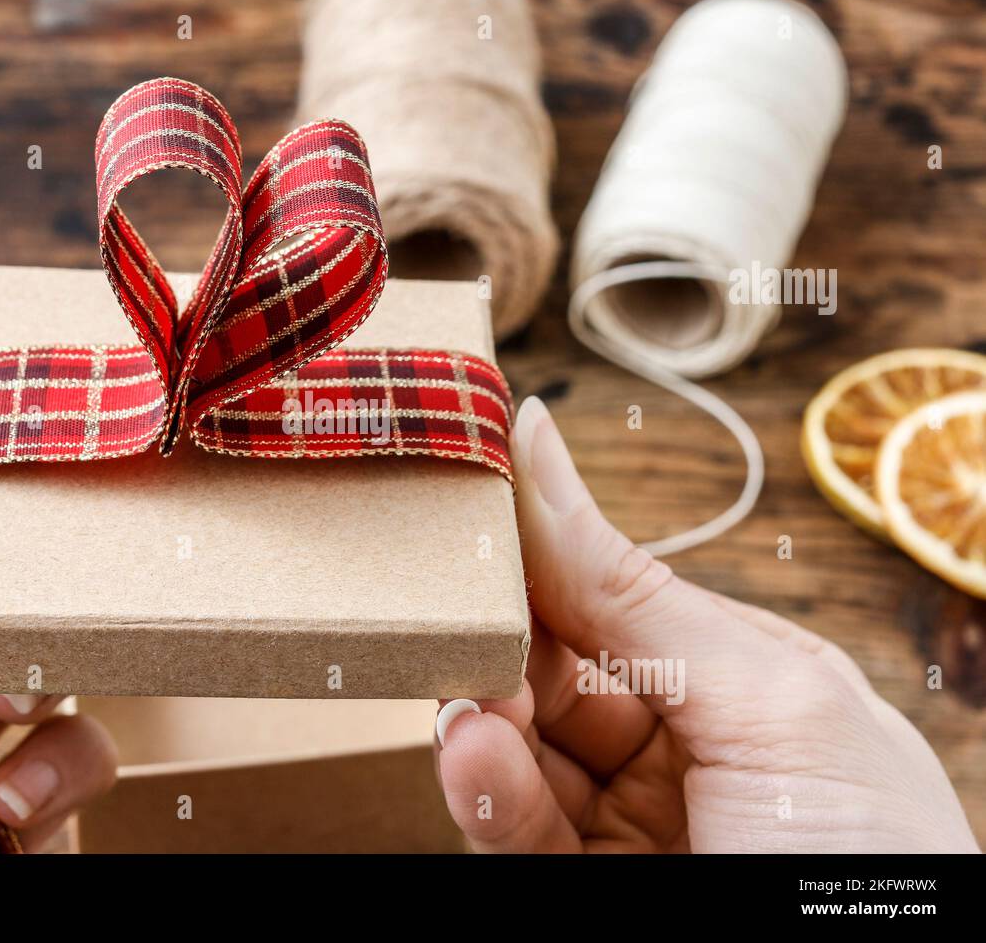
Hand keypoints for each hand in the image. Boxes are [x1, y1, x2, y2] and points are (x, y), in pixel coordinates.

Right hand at [435, 397, 979, 852]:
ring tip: (470, 703)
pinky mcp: (581, 883)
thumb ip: (628, 586)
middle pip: (547, 665)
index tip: (462, 495)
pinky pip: (510, 826)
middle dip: (497, 636)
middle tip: (448, 605)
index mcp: (736, 677)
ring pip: (513, 746)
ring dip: (481, 718)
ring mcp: (624, 822)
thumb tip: (536, 441)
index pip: (606, 592)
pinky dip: (483, 791)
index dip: (535, 547)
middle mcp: (676, 745)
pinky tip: (473, 758)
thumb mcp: (765, 699)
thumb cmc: (876, 861)